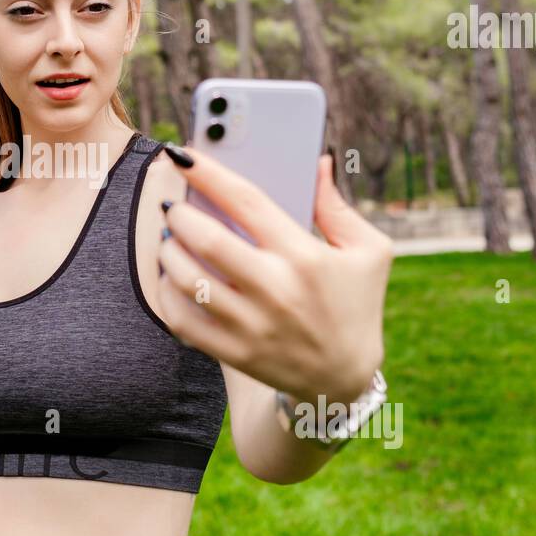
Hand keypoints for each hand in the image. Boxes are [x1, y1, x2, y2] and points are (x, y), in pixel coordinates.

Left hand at [157, 146, 393, 405]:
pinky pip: (183, 319)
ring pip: (188, 279)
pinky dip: (167, 293)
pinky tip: (170, 277)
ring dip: (168, 252)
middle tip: (172, 205)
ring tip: (169, 238)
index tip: (183, 154)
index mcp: (305, 256)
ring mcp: (252, 325)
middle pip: (208, 240)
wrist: (344, 380)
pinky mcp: (234, 353)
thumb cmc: (356, 304)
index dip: (209, 173)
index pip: (246, 202)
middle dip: (179, 214)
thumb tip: (317, 161)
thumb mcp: (368, 252)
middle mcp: (276, 290)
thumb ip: (336, 206)